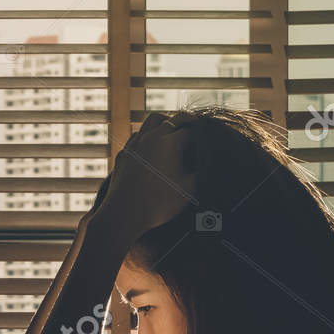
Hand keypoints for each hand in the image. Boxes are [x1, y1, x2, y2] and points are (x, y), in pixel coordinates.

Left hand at [89, 112, 200, 242]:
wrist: (124, 214)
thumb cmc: (158, 203)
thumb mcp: (189, 191)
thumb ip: (202, 175)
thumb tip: (209, 167)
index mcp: (170, 142)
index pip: (192, 132)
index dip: (203, 137)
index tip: (208, 143)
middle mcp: (151, 137)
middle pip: (174, 118)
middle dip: (188, 121)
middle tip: (197, 126)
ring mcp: (135, 144)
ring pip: (152, 121)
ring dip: (166, 122)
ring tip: (173, 131)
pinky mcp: (124, 154)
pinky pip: (137, 136)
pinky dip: (148, 135)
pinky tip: (152, 146)